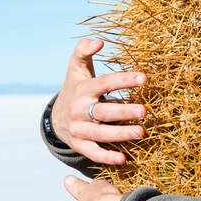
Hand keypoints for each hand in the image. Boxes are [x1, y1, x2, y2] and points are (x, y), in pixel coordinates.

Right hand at [52, 37, 146, 165]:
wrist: (55, 117)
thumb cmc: (75, 88)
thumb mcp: (76, 68)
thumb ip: (83, 51)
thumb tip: (98, 41)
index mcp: (83, 89)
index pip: (104, 84)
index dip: (123, 80)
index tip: (144, 78)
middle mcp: (80, 110)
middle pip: (103, 111)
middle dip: (123, 112)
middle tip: (144, 111)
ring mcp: (79, 129)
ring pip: (100, 133)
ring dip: (120, 134)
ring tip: (141, 133)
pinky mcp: (79, 145)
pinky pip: (93, 153)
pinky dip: (107, 158)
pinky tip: (124, 159)